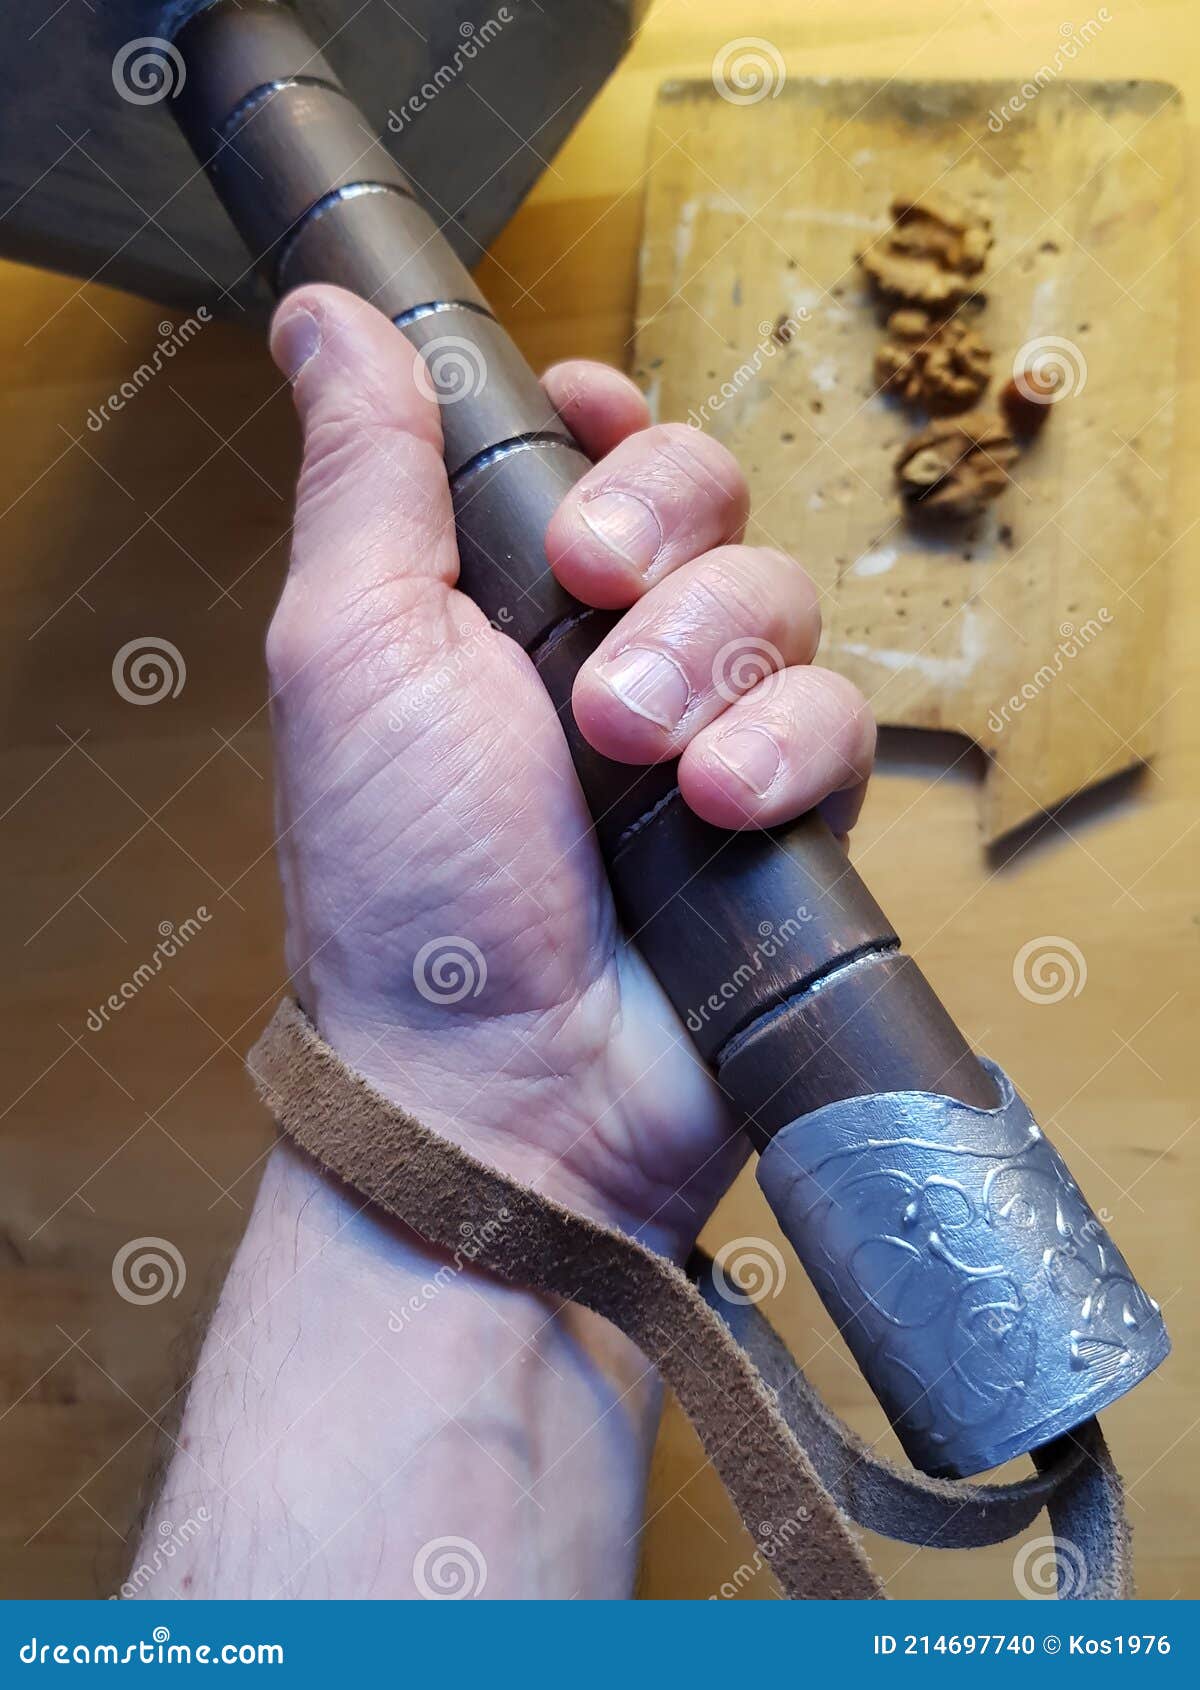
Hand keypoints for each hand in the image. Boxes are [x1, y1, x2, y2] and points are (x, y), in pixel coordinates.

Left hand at [265, 286, 874, 1259]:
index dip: (604, 418)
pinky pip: (840, 717)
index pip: (588, 452)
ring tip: (631, 750)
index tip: (583, 414)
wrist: (497, 1094)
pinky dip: (786, 749)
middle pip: (704, 497)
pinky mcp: (790, 815)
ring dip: (708, 657)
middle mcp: (608, 656)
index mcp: (496, 605)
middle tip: (591, 592)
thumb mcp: (351, 650)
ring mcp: (706, 736)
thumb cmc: (402, 889)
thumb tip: (327, 320)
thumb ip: (363, 475)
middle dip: (660, 527)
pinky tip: (720, 805)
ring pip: (780, 598)